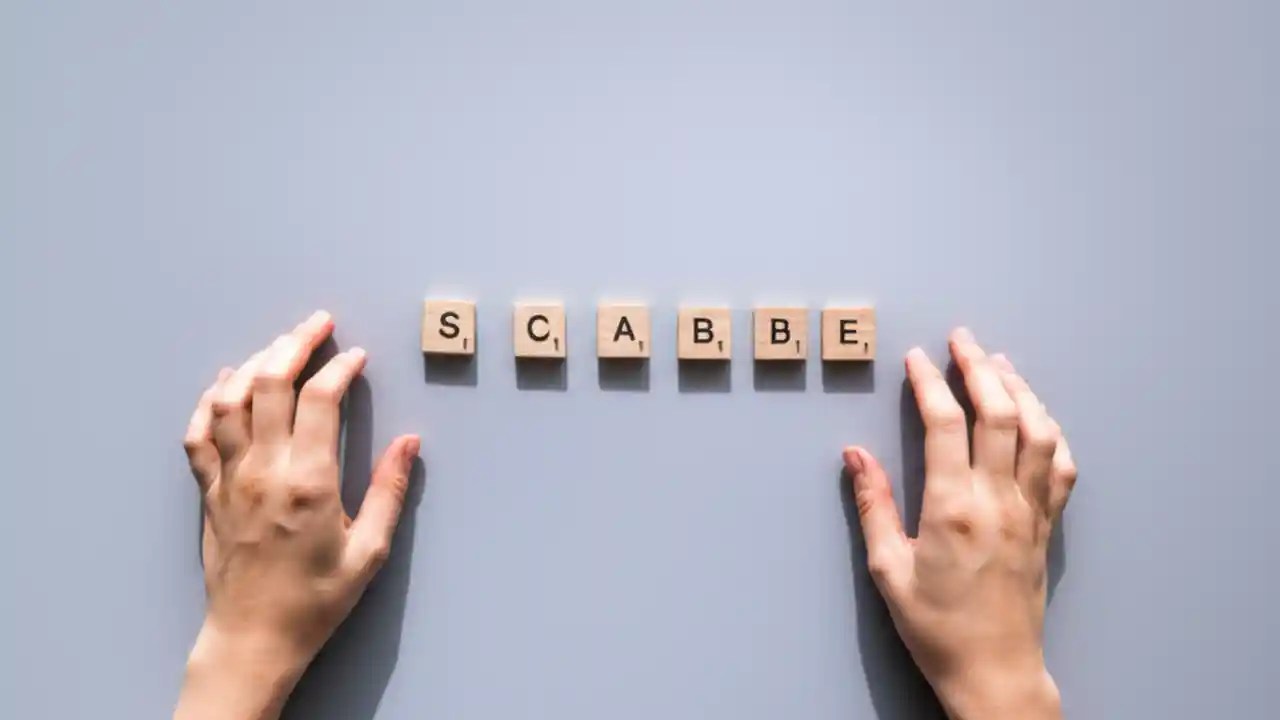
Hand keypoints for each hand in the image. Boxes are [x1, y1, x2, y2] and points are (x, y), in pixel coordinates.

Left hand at [174, 311, 419, 719]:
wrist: (254, 637)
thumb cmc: (317, 600)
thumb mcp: (369, 551)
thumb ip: (389, 491)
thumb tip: (410, 441)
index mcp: (309, 483)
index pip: (320, 401)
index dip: (340, 368)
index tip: (357, 356)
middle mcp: (264, 471)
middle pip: (269, 384)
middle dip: (296, 344)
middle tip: (318, 324)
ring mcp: (229, 479)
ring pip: (230, 400)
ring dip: (255, 362)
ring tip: (280, 345)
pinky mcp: (209, 492)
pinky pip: (199, 433)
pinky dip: (209, 400)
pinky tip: (226, 383)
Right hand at [844, 328, 1075, 719]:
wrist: (994, 670)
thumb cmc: (935, 627)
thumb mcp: (888, 569)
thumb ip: (874, 505)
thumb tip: (855, 454)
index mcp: (953, 508)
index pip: (946, 424)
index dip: (931, 383)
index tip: (917, 358)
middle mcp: (998, 500)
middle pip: (998, 413)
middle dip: (979, 367)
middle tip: (961, 339)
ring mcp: (1031, 510)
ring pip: (1037, 430)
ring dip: (1019, 388)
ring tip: (999, 363)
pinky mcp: (1048, 525)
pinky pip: (1062, 465)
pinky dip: (1052, 431)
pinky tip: (1037, 416)